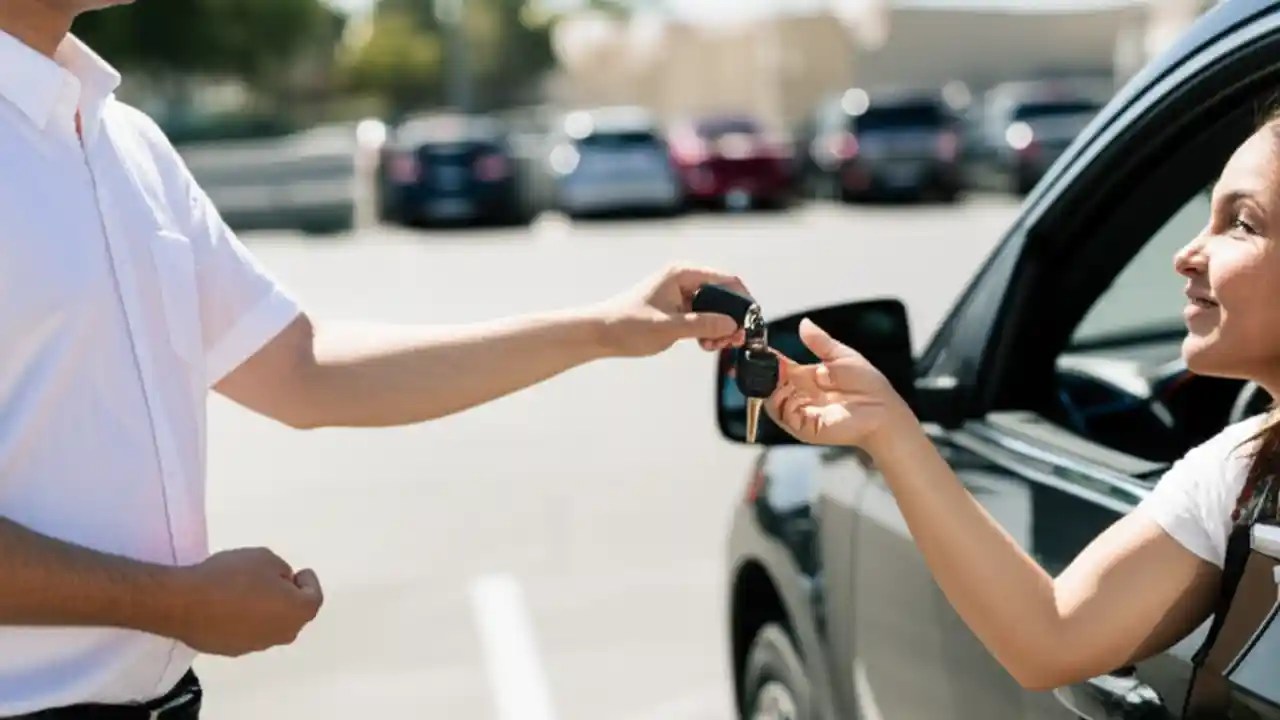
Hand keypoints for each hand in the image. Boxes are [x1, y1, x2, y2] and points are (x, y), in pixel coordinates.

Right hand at [171, 548, 323, 656]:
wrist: (186, 603)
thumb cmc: (231, 577)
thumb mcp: (264, 558)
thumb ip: (281, 570)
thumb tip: (280, 583)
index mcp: (296, 612)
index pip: (313, 598)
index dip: (308, 582)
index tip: (299, 573)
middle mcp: (282, 634)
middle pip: (294, 615)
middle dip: (289, 597)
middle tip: (276, 581)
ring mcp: (257, 646)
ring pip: (271, 626)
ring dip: (267, 611)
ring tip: (250, 592)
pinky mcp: (232, 650)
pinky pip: (248, 632)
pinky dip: (247, 620)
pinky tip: (230, 607)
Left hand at [594, 264, 750, 357]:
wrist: (600, 333)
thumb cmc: (628, 325)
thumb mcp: (669, 327)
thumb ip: (702, 325)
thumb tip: (732, 325)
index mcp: (682, 274)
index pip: (727, 280)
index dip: (743, 301)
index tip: (751, 323)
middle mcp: (684, 280)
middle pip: (723, 295)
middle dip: (732, 318)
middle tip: (733, 341)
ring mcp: (680, 294)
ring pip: (714, 308)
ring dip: (720, 327)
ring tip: (715, 345)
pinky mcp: (676, 309)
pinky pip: (702, 316)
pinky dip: (708, 330)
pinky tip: (705, 345)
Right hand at [767, 318, 911, 448]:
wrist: (881, 411)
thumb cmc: (868, 386)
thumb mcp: (842, 356)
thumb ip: (820, 342)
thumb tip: (804, 322)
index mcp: (809, 377)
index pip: (782, 367)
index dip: (770, 359)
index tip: (761, 349)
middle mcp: (802, 394)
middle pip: (773, 383)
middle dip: (765, 372)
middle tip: (762, 361)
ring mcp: (801, 411)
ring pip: (773, 399)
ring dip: (770, 386)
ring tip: (774, 374)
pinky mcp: (803, 426)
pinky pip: (782, 415)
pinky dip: (778, 402)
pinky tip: (784, 389)